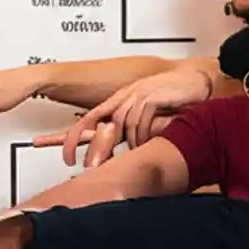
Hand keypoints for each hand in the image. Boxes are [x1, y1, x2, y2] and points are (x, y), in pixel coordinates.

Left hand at [33, 67, 207, 166]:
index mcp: (114, 106)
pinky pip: (140, 119)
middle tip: (85, 166)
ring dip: (115, 145)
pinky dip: (140, 135)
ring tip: (112, 163)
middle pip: (94, 122)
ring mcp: (134, 96)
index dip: (66, 137)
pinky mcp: (151, 95)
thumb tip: (114, 163)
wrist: (195, 82)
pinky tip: (142, 144)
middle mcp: (120, 100)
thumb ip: (129, 140)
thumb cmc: (171, 103)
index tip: (53, 151)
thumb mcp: (145, 125)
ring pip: (117, 124)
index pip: (84, 122)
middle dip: (89, 146)